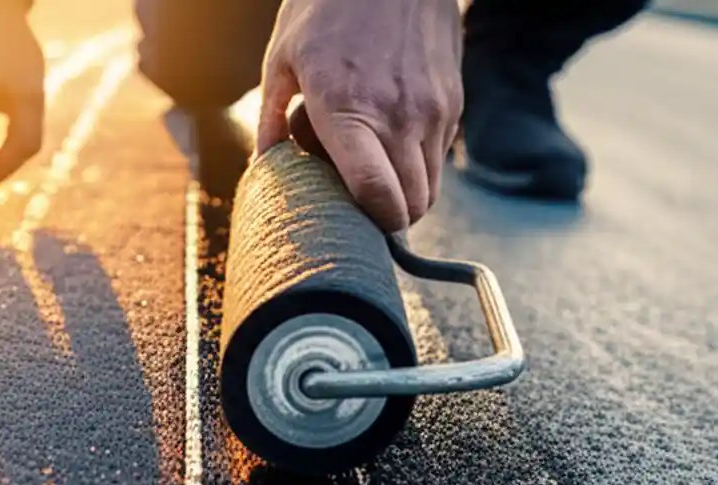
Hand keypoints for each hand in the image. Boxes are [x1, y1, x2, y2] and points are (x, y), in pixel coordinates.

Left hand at [258, 0, 462, 231]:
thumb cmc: (328, 4)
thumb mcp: (283, 56)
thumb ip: (271, 119)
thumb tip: (263, 167)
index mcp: (349, 110)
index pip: (376, 195)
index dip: (372, 225)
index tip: (356, 228)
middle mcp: (400, 117)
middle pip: (412, 206)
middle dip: (387, 216)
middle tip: (357, 198)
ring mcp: (433, 111)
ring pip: (430, 188)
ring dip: (404, 191)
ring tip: (372, 158)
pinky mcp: (453, 101)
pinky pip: (440, 156)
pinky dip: (418, 162)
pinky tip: (391, 132)